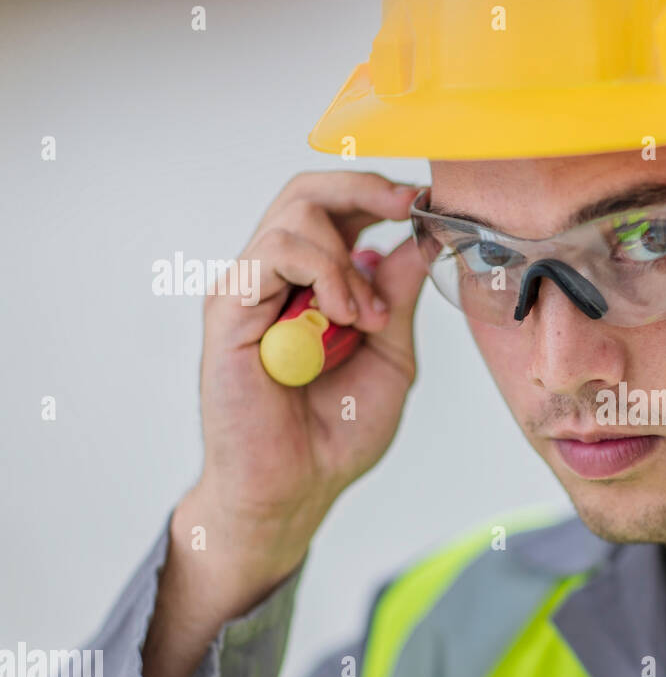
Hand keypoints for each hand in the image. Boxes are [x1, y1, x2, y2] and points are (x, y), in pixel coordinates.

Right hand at [145, 172, 427, 676]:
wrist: (297, 488)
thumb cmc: (337, 432)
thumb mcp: (391, 355)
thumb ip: (398, 298)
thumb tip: (419, 240)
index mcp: (314, 283)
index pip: (335, 208)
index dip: (379, 192)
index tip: (426, 203)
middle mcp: (276, 278)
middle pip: (307, 191)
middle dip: (365, 188)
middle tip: (408, 208)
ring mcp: (248, 290)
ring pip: (295, 215)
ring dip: (348, 258)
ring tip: (368, 316)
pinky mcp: (228, 311)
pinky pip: (275, 254)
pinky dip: (325, 274)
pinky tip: (346, 317)